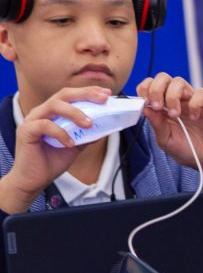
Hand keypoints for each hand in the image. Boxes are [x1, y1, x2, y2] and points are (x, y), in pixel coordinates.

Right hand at [0, 86, 113, 211]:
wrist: (35, 180)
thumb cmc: (53, 160)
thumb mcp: (77, 145)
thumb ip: (88, 134)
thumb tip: (108, 126)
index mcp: (54, 112)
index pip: (72, 95)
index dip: (89, 92)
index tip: (107, 94)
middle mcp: (42, 112)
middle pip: (64, 94)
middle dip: (85, 94)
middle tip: (103, 99)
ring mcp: (32, 120)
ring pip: (54, 105)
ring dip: (75, 113)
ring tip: (89, 124)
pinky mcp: (26, 131)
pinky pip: (44, 125)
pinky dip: (60, 133)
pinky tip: (70, 143)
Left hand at [136, 73, 202, 184]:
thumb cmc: (189, 150)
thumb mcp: (166, 141)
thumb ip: (156, 124)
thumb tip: (144, 108)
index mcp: (163, 108)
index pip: (150, 86)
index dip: (145, 89)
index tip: (144, 103)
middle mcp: (177, 101)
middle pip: (163, 78)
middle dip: (156, 89)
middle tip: (158, 107)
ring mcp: (192, 101)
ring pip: (179, 82)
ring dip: (172, 96)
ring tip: (175, 115)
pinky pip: (201, 93)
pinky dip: (194, 103)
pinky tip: (195, 117)